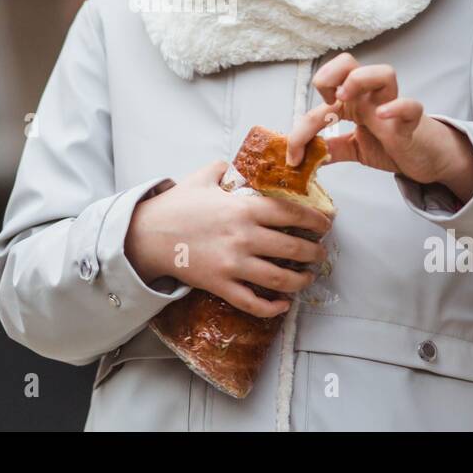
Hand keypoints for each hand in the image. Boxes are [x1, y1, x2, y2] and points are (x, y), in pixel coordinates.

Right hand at [125, 160, 332, 316]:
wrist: (147, 235)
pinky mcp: (221, 286)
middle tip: (320, 252)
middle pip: (293, 248)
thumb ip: (221, 168)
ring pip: (279, 279)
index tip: (326, 224)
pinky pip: (253, 303)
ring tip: (308, 277)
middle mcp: (244, 237)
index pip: (291, 213)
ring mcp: (233, 264)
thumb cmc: (175, 206)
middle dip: (314, 252)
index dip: (314, 219)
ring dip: (301, 280)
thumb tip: (231, 164)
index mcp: (243, 208)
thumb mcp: (201, 178)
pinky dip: (272, 308)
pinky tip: (283, 305)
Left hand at [285, 53, 472, 201]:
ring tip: (344, 99)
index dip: (301, 129)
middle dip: (331, 73)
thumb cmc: (393, 145)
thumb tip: (304, 156)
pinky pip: (410, 105)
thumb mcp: (355, 148)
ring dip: (359, 80)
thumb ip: (332, 148)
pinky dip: (396, 107)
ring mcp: (392, 106)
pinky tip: (381, 117)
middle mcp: (371, 98)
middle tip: (326, 99)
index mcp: (354, 103)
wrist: (427, 160)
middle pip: (349, 63)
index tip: (293, 156)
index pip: (321, 102)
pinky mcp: (413, 122)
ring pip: (383, 73)